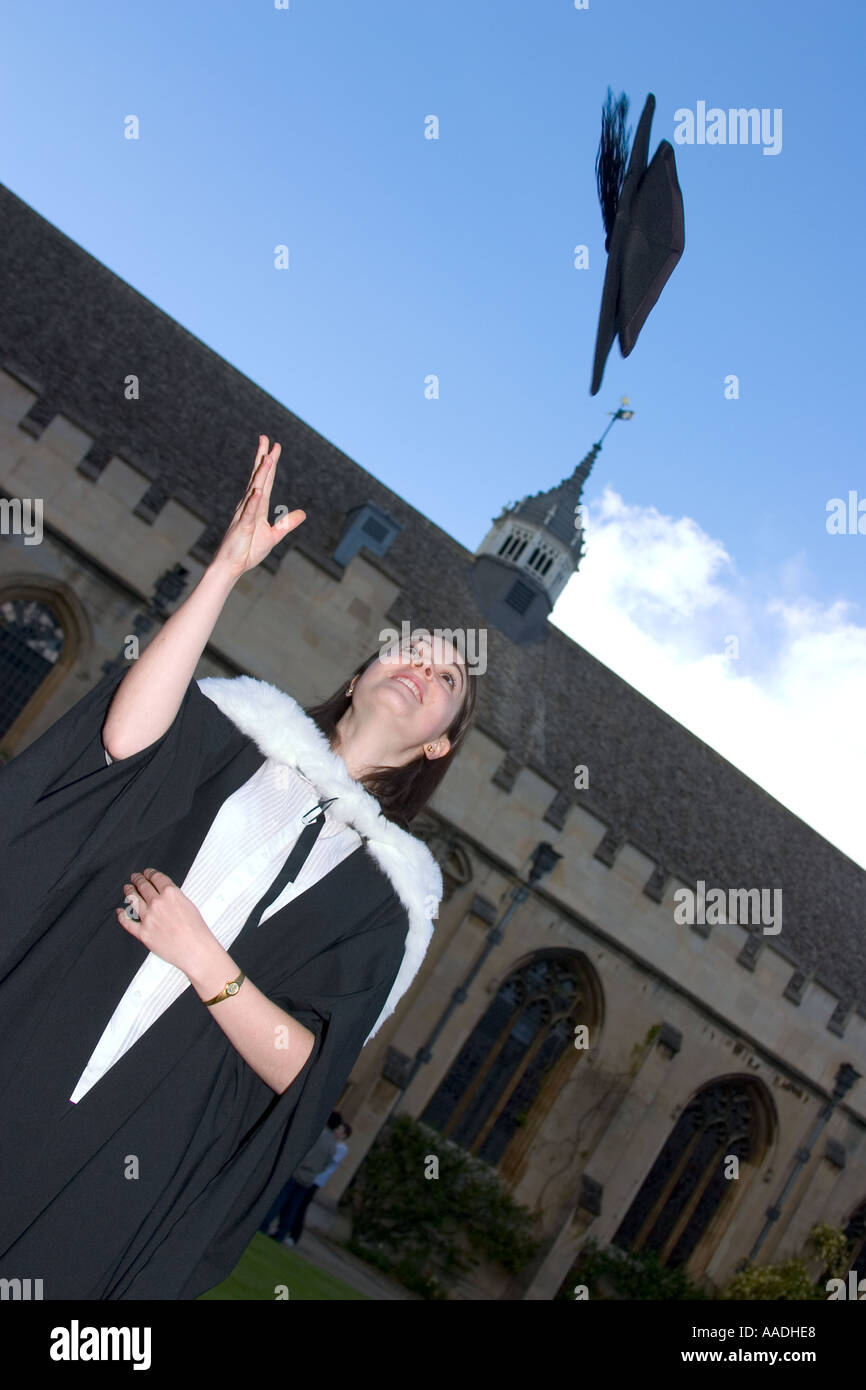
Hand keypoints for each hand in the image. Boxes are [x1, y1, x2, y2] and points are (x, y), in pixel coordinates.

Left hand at [117, 869, 215, 974]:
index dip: (149, 873)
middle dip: (137, 879)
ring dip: (129, 892)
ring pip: (133, 900)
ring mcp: (148, 918)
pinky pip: (127, 922)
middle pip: (143, 886)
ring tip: (127, 888)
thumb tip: (165, 894)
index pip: (156, 878)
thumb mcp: (189, 904)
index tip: (146, 872)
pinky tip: (119, 911)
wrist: (195, 949)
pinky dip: (121, 916)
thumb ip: (174, 897)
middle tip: (134, 877)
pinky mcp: (142, 933)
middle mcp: (157, 903)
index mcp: (171, 893)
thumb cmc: (197, 930)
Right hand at [213, 436, 306, 578]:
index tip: (275, 447)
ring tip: (267, 458)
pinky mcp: (242, 527)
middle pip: (258, 478)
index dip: (270, 464)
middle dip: (263, 459)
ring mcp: (245, 515)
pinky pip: (249, 513)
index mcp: (257, 506)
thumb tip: (303, 513)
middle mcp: (249, 505)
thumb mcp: (274, 535)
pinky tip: (258, 491)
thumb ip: (287, 523)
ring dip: (260, 475)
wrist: (233, 565)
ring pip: (254, 490)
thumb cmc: (249, 550)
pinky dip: (253, 502)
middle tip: (266, 439)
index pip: (265, 480)